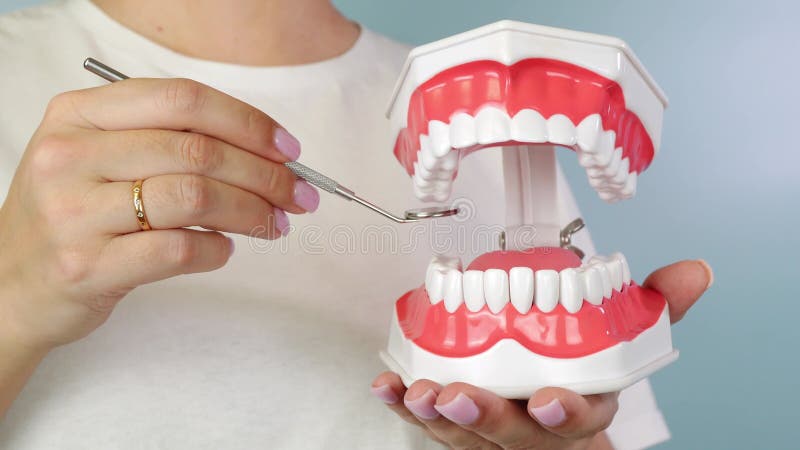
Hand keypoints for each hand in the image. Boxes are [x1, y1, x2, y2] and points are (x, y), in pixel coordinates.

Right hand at [0, 78, 318, 351]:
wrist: (12, 285)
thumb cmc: (75, 215)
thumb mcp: (99, 157)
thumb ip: (168, 141)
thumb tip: (267, 153)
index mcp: (79, 114)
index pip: (182, 100)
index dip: (247, 122)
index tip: (289, 149)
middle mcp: (71, 155)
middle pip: (197, 150)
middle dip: (265, 173)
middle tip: (299, 194)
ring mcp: (74, 213)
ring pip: (194, 197)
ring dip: (252, 211)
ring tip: (275, 224)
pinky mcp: (87, 267)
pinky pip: (178, 250)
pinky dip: (217, 250)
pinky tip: (225, 250)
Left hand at [372, 260, 712, 448]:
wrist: (555, 421)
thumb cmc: (581, 378)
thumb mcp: (623, 345)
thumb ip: (653, 309)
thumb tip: (695, 272)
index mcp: (581, 408)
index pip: (580, 418)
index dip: (568, 412)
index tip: (552, 401)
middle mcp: (536, 430)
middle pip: (514, 433)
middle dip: (489, 417)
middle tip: (461, 397)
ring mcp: (494, 434)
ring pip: (467, 434)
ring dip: (439, 414)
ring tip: (418, 393)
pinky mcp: (459, 429)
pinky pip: (432, 423)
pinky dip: (407, 406)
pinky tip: (391, 387)